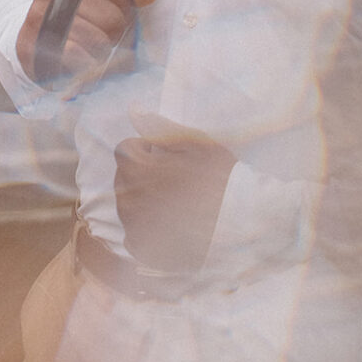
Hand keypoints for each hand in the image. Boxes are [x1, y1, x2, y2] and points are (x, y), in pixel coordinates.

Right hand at [16, 0, 157, 83]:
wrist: (31, 33)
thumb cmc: (74, 10)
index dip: (126, 5)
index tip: (121, 13)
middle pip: (110, 16)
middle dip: (117, 34)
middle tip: (109, 39)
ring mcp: (39, 15)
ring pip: (96, 39)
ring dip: (103, 52)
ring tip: (97, 51)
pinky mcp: (31, 44)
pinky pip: (75, 56)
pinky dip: (87, 64)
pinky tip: (85, 61)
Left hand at [115, 111, 234, 270]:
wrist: (238, 223)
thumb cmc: (219, 177)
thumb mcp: (193, 142)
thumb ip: (159, 127)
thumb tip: (133, 110)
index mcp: (139, 171)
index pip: (124, 150)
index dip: (145, 148)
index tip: (166, 155)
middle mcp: (130, 201)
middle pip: (123, 178)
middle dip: (143, 173)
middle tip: (175, 178)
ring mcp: (135, 230)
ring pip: (128, 206)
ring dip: (144, 199)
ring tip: (176, 202)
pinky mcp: (144, 251)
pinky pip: (134, 234)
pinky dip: (148, 228)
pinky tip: (172, 224)